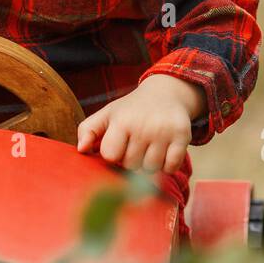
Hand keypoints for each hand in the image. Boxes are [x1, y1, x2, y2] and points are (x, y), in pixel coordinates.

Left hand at [75, 74, 202, 173]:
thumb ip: (87, 129)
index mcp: (122, 121)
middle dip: (131, 160)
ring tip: (149, 148)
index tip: (118, 145)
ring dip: (149, 164)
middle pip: (131, 165)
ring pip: (151, 169)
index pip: (110, 156)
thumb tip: (81, 150)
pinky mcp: (183, 136)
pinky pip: (171, 167)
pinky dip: (167, 166)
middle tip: (136, 145)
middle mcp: (143, 126)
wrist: (165, 94)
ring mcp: (164, 132)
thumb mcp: (107, 114)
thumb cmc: (131, 110)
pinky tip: (164, 152)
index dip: (113, 155)